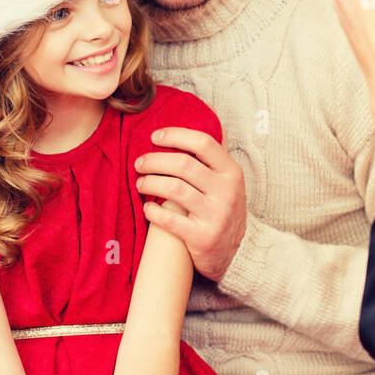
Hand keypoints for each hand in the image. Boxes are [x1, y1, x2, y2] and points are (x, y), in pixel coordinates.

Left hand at [136, 127, 246, 283]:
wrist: (235, 254)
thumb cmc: (224, 210)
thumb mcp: (229, 182)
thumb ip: (214, 157)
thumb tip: (208, 120)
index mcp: (232, 172)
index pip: (203, 143)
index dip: (176, 135)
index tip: (155, 136)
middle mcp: (226, 191)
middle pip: (183, 164)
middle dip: (154, 160)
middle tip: (140, 163)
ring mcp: (215, 214)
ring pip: (173, 188)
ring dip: (149, 183)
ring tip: (140, 183)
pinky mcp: (202, 237)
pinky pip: (168, 219)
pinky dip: (152, 211)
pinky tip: (147, 208)